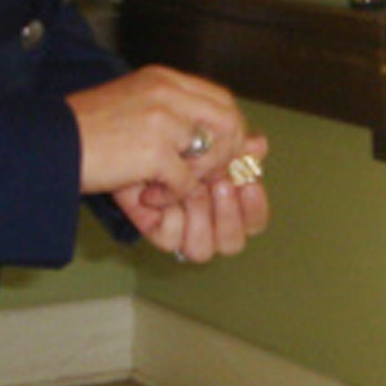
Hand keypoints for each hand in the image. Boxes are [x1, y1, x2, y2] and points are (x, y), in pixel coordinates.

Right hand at [68, 67, 252, 197]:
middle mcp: (167, 91)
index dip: (226, 130)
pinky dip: (173, 196)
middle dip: (223, 154)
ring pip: (213, 153)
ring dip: (196, 177)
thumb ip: (175, 115)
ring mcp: (162, 119)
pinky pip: (187, 181)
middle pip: (229, 121)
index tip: (213, 154)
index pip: (220, 99)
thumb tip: (229, 137)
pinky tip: (148, 196)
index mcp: (162, 79)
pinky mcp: (154, 150)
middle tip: (200, 175)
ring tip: (166, 186)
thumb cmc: (83, 132)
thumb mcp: (133, 107)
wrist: (44, 144)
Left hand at [115, 133, 270, 261]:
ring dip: (200, 215)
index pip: (254, 221)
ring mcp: (183, 232)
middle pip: (233, 243)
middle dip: (228, 215)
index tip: (249, 183)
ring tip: (190, 187)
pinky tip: (159, 196)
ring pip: (203, 249)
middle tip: (220, 185)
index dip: (255, 208)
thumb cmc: (170, 137)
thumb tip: (259, 145)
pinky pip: (171, 240)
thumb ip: (234, 143)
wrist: (126, 140)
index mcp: (231, 203)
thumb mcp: (206, 136)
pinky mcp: (158, 234)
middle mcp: (210, 224)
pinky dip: (168, 216)